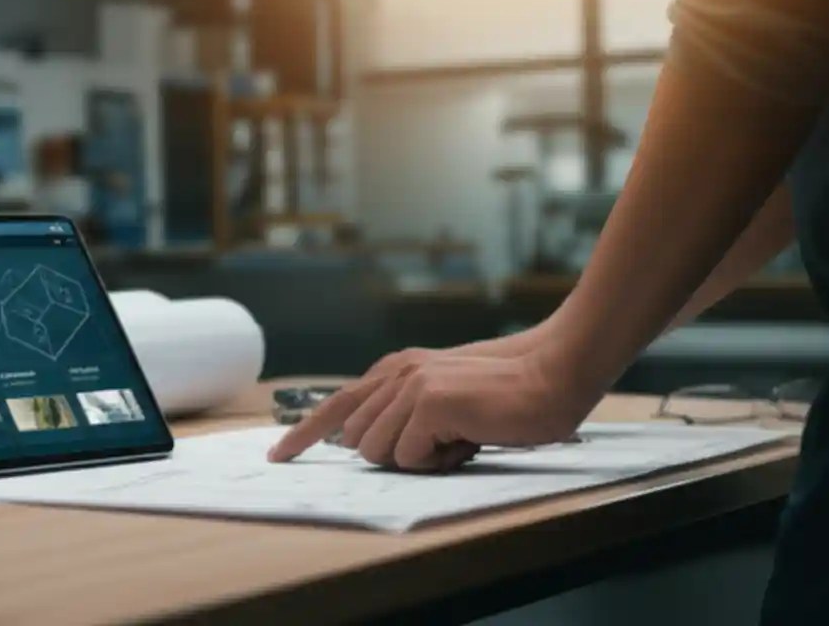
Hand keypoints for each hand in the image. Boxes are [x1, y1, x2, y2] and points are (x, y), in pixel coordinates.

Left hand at [267, 348, 585, 470]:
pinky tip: (467, 436)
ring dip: (421, 458)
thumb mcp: (442, 398)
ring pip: (379, 452)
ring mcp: (409, 385)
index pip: (336, 405)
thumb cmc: (504, 396)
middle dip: (397, 454)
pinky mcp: (428, 403)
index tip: (277, 455)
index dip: (304, 433)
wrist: (551, 375)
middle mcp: (394, 372)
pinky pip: (409, 457)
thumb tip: (364, 444)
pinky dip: (439, 459)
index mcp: (394, 369)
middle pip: (357, 441)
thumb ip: (402, 412)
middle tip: (445, 439)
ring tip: (458, 435)